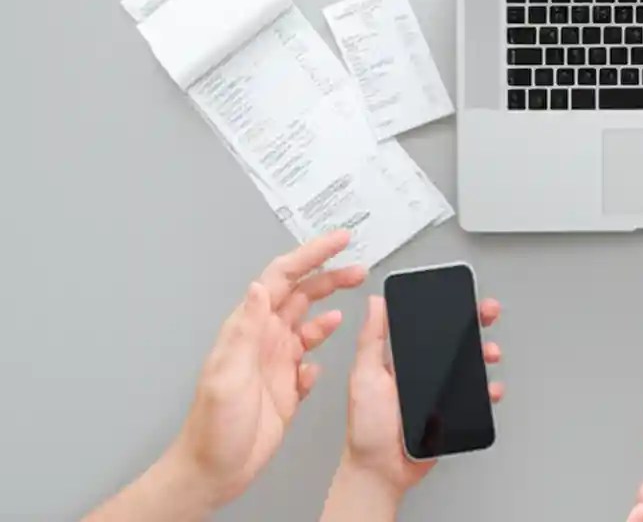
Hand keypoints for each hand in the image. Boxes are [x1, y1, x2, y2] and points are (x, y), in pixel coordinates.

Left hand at [169, 230, 364, 504]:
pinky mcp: (287, 386)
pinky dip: (323, 347)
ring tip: (357, 294)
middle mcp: (264, 340)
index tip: (338, 241)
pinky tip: (331, 347)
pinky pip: (310, 357)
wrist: (215, 471)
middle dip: (330, 275)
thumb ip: (244, 329)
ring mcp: (276, 362)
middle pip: (301, 294)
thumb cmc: (214, 428)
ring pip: (310, 321)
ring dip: (332, 305)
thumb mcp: (227, 375)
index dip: (310, 255)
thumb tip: (257, 288)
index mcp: (249, 330)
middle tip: (359, 267)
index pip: (281, 279)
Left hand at [339, 294, 504, 497]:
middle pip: (454, 341)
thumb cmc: (366, 428)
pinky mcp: (453, 412)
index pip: (427, 326)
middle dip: (474, 324)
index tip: (458, 296)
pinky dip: (488, 390)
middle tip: (485, 315)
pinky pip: (476, 396)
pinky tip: (489, 387)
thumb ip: (371, 340)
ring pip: (470, 365)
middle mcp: (422, 373)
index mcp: (401, 359)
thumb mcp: (365, 376)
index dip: (444, 309)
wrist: (381, 471)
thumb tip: (375, 303)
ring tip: (488, 352)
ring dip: (485, 353)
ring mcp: (439, 392)